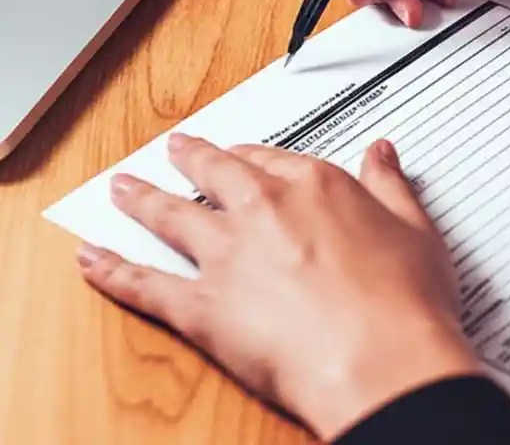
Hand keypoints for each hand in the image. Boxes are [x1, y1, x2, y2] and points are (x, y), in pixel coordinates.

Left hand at [77, 134, 479, 439]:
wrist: (382, 362)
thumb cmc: (406, 306)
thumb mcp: (416, 231)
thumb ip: (392, 187)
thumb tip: (382, 155)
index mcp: (315, 187)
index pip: (272, 159)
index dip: (253, 156)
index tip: (245, 156)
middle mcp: (263, 210)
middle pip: (215, 173)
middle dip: (190, 158)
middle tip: (176, 148)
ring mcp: (227, 257)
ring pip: (169, 216)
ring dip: (141, 199)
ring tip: (123, 188)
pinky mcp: (202, 307)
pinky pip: (144, 285)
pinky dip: (112, 271)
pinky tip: (93, 260)